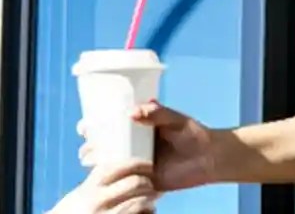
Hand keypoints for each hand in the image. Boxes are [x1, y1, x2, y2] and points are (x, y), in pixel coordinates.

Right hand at [48, 159, 157, 213]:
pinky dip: (147, 213)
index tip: (148, 163)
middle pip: (134, 182)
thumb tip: (122, 169)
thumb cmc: (74, 212)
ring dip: (150, 199)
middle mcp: (98, 200)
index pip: (118, 167)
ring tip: (152, 198)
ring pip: (140, 202)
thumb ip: (98, 181)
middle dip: (148, 182)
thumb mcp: (82, 193)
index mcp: (90, 187)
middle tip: (152, 183)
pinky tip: (149, 211)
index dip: (137, 163)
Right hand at [79, 101, 219, 191]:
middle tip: (89, 149)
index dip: (93, 126)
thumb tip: (133, 111)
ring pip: (111, 166)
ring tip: (96, 164)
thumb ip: (157, 113)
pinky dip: (116, 183)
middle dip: (91, 148)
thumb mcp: (175, 120)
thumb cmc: (194, 134)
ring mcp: (138, 164)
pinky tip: (109, 182)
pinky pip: (126, 183)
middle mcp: (135, 146)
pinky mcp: (145, 181)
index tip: (84, 127)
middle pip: (104, 147)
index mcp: (138, 128)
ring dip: (99, 165)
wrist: (210, 158)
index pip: (109, 125)